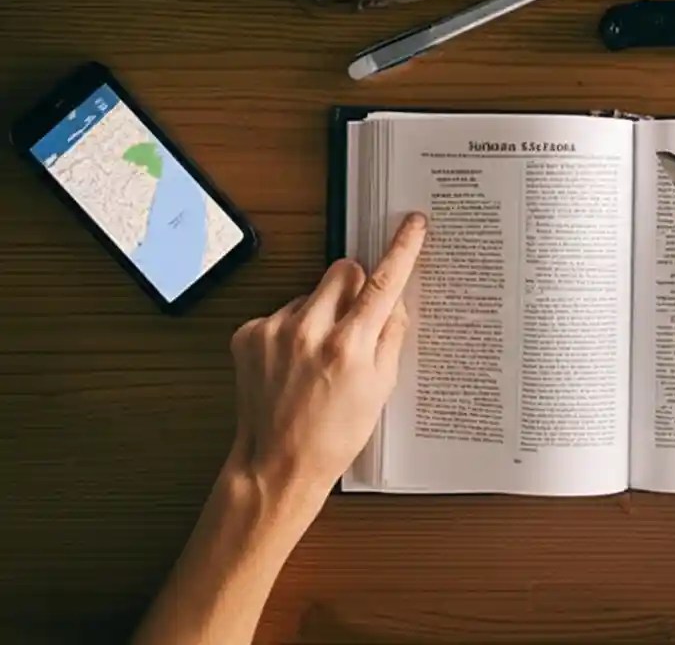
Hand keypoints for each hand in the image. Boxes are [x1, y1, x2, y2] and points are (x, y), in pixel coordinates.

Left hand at [227, 213, 427, 497]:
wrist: (278, 463)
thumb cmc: (334, 434)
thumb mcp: (380, 388)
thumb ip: (389, 337)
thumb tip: (394, 300)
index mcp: (349, 346)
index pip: (383, 282)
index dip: (402, 249)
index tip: (412, 225)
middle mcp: (309, 331)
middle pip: (343, 271)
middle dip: (355, 286)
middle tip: (357, 321)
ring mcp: (274, 330)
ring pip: (312, 293)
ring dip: (321, 312)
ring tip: (319, 356)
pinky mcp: (248, 334)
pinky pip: (283, 312)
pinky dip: (292, 329)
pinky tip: (293, 362)